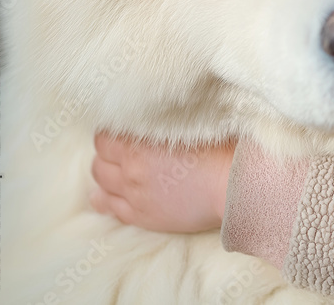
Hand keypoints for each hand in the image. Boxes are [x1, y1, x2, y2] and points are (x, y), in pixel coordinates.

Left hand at [90, 133, 235, 232]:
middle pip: (99, 161)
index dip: (113, 134)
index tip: (124, 133)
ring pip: (101, 184)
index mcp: (140, 146)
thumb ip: (163, 123)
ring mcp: (135, 196)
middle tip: (124, 152)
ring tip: (122, 171)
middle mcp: (131, 171)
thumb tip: (154, 116)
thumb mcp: (191, 126)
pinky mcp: (143, 217)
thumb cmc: (220, 151)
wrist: (234, 187)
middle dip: (108, 155)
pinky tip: (111, 195)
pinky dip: (107, 199)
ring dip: (108, 176)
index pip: (104, 137)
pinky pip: (111, 208)